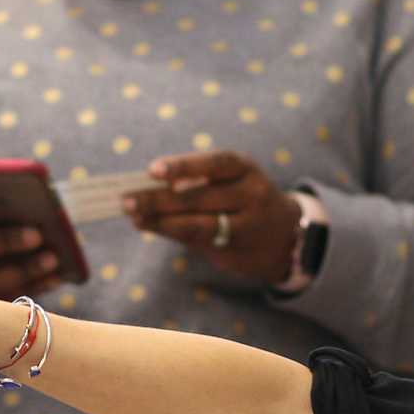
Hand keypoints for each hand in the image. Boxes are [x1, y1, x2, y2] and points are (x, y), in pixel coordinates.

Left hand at [123, 150, 300, 284]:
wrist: (286, 237)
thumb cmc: (244, 201)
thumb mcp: (231, 181)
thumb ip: (196, 183)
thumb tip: (146, 186)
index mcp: (245, 169)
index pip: (215, 163)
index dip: (184, 166)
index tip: (153, 170)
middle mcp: (251, 195)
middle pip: (200, 197)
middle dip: (159, 199)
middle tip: (127, 200)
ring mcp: (247, 226)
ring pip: (198, 225)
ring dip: (161, 221)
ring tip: (134, 217)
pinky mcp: (237, 251)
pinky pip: (199, 242)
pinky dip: (171, 233)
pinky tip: (151, 227)